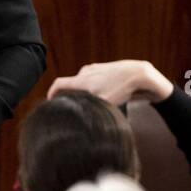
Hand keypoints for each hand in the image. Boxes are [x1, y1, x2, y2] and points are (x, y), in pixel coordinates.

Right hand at [46, 60, 172, 105]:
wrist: (140, 74)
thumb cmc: (122, 88)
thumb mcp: (104, 103)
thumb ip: (91, 110)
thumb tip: (81, 122)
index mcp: (82, 79)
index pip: (59, 83)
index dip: (51, 92)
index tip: (50, 100)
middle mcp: (86, 72)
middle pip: (72, 84)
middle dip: (72, 96)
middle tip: (76, 108)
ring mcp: (96, 68)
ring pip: (85, 82)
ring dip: (86, 92)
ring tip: (95, 103)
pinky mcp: (106, 68)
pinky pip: (95, 79)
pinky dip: (96, 87)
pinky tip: (107, 95)